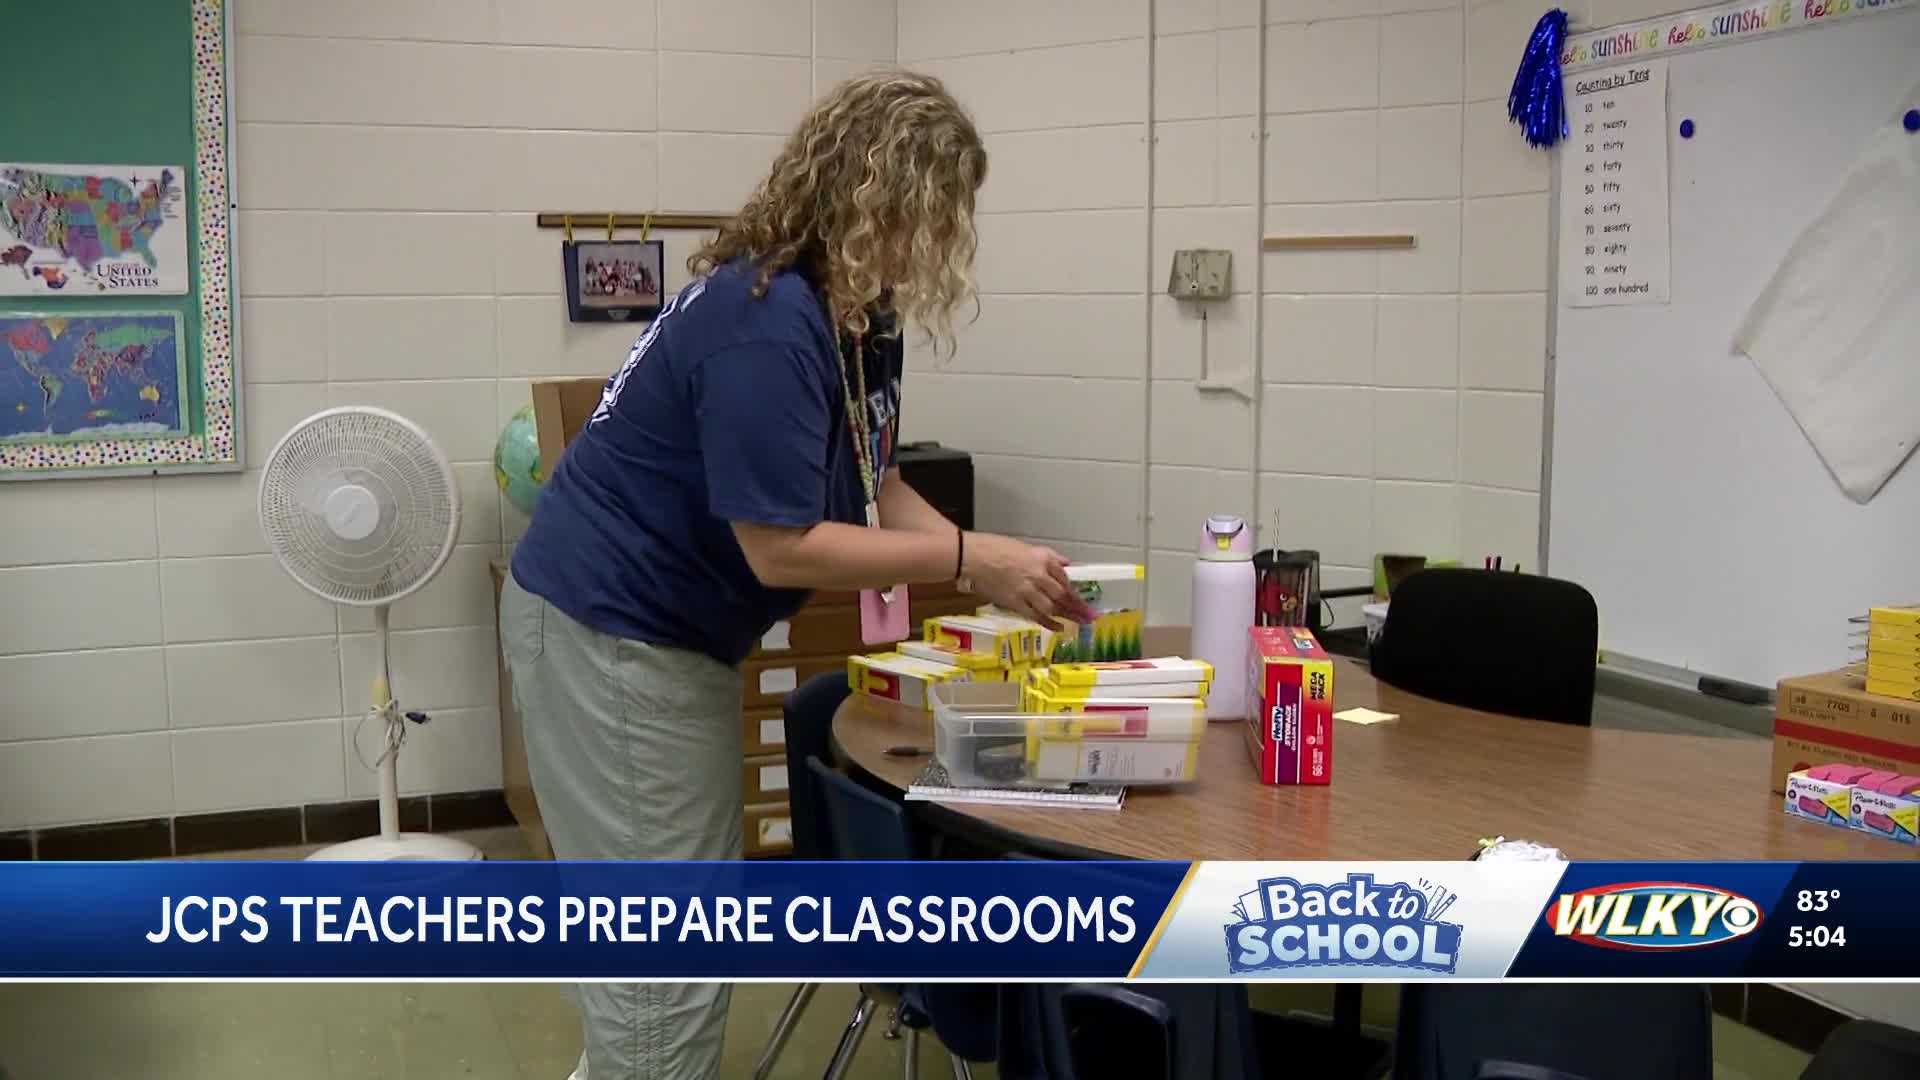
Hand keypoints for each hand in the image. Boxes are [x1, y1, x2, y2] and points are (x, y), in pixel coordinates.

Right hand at [959, 533, 1095, 623]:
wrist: (972, 557)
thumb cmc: (995, 548)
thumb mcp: (1026, 547)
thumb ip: (1048, 558)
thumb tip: (1066, 564)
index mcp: (1042, 559)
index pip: (1065, 576)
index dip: (1075, 589)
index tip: (1084, 596)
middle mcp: (1038, 575)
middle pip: (1063, 594)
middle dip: (1078, 606)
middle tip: (1090, 615)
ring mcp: (1027, 590)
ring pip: (1053, 606)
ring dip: (1068, 615)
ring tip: (1081, 622)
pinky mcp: (1015, 602)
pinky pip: (1036, 615)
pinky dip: (1049, 623)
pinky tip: (1060, 627)